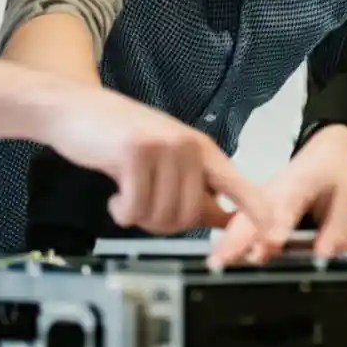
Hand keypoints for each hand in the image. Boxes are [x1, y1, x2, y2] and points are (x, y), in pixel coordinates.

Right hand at [46, 87, 273, 236]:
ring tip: (128, 199)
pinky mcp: (136, 152)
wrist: (77, 109)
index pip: (240, 184)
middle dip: (165, 226)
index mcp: (203, 150)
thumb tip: (224, 218)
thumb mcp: (167, 160)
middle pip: (192, 217)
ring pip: (164, 216)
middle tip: (143, 211)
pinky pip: (136, 209)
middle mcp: (190, 147)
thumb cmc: (122, 139)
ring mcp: (164, 147)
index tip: (269, 236)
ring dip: (140, 220)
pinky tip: (115, 198)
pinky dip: (122, 213)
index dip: (257, 212)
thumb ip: (195, 186)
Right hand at [209, 124, 346, 267]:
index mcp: (298, 186)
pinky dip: (231, 239)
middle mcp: (273, 193)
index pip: (286, 208)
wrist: (324, 154)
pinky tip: (222, 257)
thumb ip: (336, 229)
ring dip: (229, 241)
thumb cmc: (334, 175)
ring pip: (241, 220)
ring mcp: (261, 200)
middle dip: (237, 239)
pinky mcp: (257, 208)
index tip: (272, 244)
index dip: (278, 227)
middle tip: (222, 261)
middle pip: (252, 215)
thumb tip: (324, 256)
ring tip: (217, 263)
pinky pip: (241, 224)